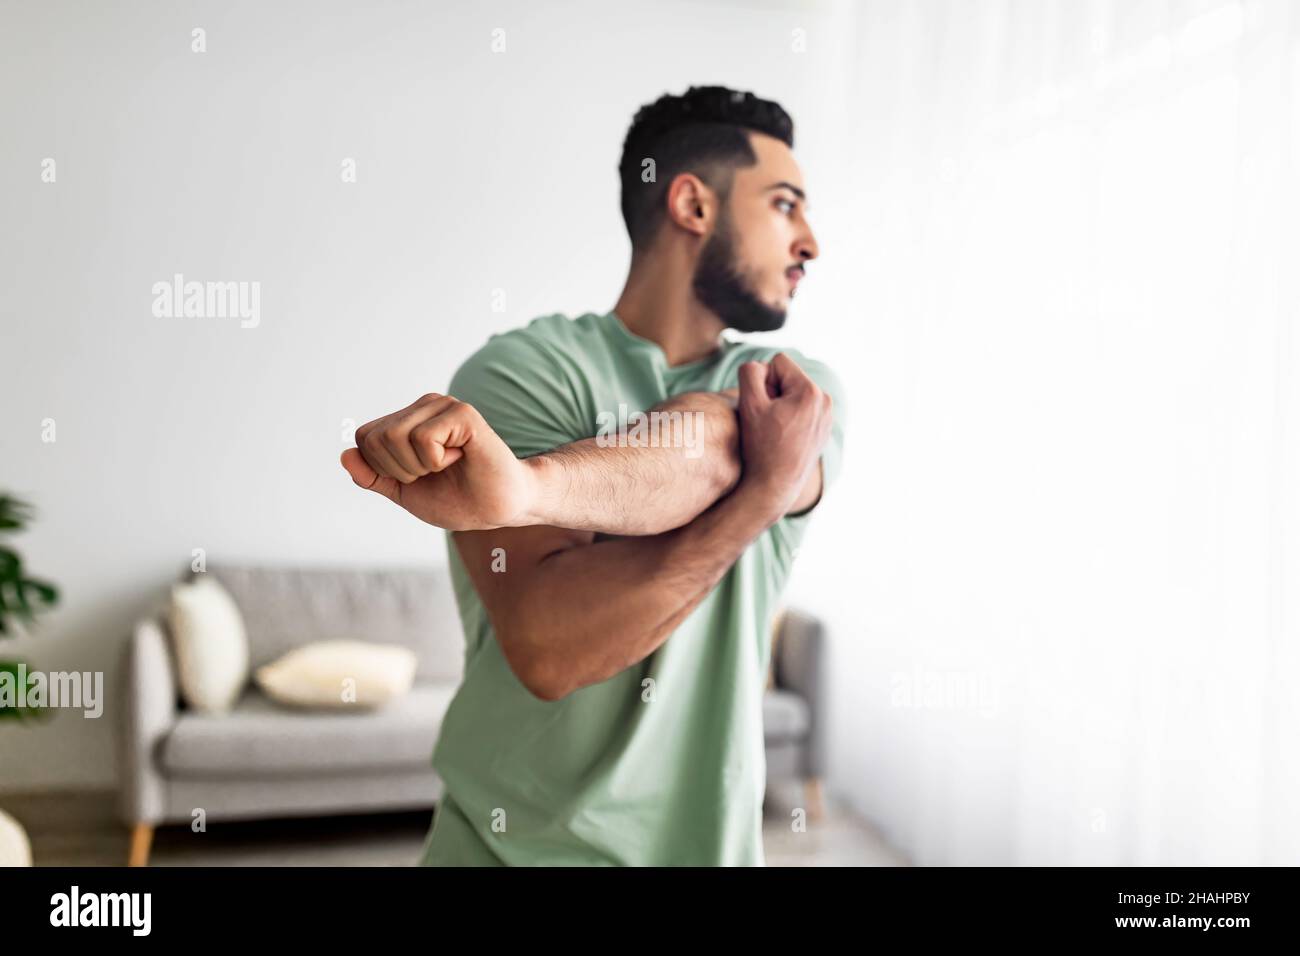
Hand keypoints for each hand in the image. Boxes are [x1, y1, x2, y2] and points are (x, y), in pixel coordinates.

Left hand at [339, 393, 535, 530]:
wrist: (499, 508)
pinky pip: (423, 439)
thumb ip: (374, 476)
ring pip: (395, 437)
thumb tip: (345, 455)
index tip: (417, 477)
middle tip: (435, 472)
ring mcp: (443, 406)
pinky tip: (461, 457)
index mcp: (408, 420)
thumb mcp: (404, 492)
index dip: (383, 469)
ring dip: (419, 466)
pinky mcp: (462, 413)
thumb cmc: (458, 499)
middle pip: (375, 439)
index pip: (364, 439)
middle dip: (401, 470)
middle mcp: (424, 406)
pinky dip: (437, 461)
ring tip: (448, 465)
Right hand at [735, 354, 832, 517]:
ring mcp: (827, 416)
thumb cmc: (761, 446)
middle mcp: (825, 401)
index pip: (778, 362)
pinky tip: (783, 438)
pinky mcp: (824, 428)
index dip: (762, 380)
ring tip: (775, 430)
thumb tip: (762, 366)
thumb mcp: (749, 404)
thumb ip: (750, 372)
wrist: (774, 487)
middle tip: (766, 421)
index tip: (761, 407)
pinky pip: (802, 409)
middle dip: (774, 392)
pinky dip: (790, 418)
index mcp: (811, 392)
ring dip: (781, 405)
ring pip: (794, 393)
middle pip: (789, 377)